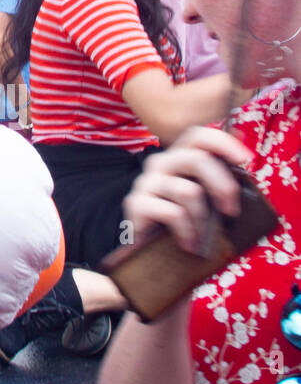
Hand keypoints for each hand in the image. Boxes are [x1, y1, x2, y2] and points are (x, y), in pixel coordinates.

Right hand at [123, 126, 253, 254]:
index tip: (245, 159)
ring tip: (203, 236)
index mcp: (180, 157)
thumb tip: (241, 137)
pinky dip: (187, 232)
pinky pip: (174, 213)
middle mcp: (161, 164)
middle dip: (222, 186)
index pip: (198, 136)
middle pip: (197, 159)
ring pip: (188, 191)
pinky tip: (188, 243)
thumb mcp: (205, 196)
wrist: (148, 247)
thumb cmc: (183, 219)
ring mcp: (147, 182)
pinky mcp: (137, 203)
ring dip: (203, 219)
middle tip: (231, 211)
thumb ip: (220, 174)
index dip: (222, 142)